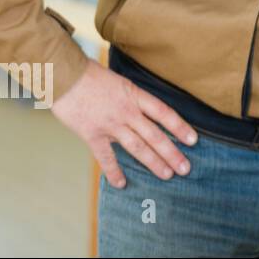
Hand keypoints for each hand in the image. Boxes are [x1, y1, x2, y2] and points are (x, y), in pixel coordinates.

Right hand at [51, 58, 197, 188]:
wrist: (65, 75)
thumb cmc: (91, 75)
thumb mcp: (121, 82)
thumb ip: (133, 99)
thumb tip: (147, 113)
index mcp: (136, 96)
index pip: (164, 113)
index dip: (180, 127)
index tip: (193, 140)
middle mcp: (127, 112)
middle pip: (154, 135)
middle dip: (172, 153)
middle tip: (185, 168)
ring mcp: (110, 125)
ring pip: (137, 147)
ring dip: (153, 162)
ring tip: (167, 175)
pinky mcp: (92, 134)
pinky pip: (105, 157)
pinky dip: (114, 171)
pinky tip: (122, 183)